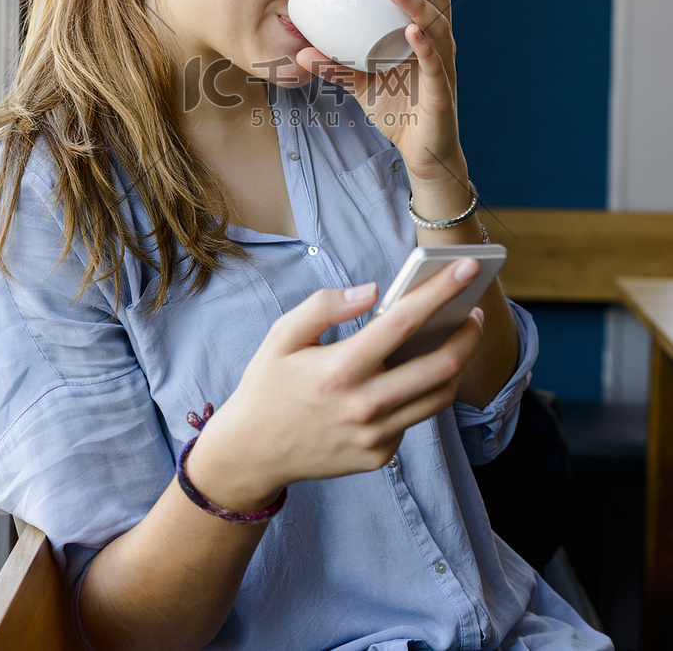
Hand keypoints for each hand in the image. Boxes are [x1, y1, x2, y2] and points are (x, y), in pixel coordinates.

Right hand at [183, 259, 483, 510]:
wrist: (251, 453)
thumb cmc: (268, 385)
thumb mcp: (282, 335)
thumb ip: (325, 306)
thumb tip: (373, 292)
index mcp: (340, 368)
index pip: (404, 322)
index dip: (440, 292)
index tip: (466, 268)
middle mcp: (363, 405)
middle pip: (440, 366)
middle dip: (468, 334)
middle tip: (473, 313)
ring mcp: (374, 436)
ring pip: (438, 397)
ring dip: (456, 365)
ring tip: (456, 341)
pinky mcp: (378, 456)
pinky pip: (413, 419)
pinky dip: (419, 393)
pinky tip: (411, 377)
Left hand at [295, 0, 461, 183]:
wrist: (421, 154)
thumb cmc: (397, 110)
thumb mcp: (360, 84)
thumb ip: (335, 64)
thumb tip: (300, 51)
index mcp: (422, 30)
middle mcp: (438, 41)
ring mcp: (443, 64)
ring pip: (438, 24)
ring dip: (415, 3)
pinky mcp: (443, 91)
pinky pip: (436, 64)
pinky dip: (425, 45)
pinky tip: (411, 30)